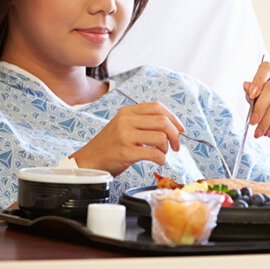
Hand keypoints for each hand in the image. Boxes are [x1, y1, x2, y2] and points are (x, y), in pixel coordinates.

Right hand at [70, 102, 184, 174]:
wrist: (89, 160)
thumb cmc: (110, 145)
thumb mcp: (123, 126)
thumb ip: (143, 122)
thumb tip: (172, 126)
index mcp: (127, 112)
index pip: (157, 107)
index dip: (173, 118)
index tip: (180, 129)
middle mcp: (126, 121)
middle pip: (163, 122)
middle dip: (175, 134)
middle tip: (176, 145)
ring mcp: (125, 136)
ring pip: (160, 137)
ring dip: (166, 148)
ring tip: (162, 153)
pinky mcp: (126, 152)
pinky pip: (154, 154)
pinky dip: (161, 159)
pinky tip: (158, 161)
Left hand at [243, 61, 269, 151]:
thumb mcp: (259, 110)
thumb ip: (253, 98)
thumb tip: (246, 85)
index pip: (267, 68)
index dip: (258, 79)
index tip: (251, 94)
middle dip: (259, 106)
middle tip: (252, 121)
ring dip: (265, 120)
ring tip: (259, 131)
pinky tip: (268, 131)